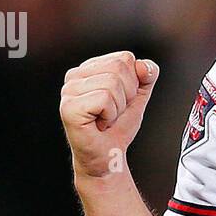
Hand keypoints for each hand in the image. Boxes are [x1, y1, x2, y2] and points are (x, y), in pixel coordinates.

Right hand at [60, 50, 158, 179]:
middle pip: (119, 68)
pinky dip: (110, 116)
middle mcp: (74, 76)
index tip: (120, 101)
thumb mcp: (138, 96)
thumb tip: (144, 66)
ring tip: (106, 119)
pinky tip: (99, 124)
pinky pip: (104, 99)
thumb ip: (146, 76)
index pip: (125, 58)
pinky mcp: (69, 108)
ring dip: (118, 107)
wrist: (109, 156)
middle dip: (127, 95)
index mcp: (88, 68)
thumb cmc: (118, 127)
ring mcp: (68, 91)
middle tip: (114, 112)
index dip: (133, 83)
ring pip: (112, 83)